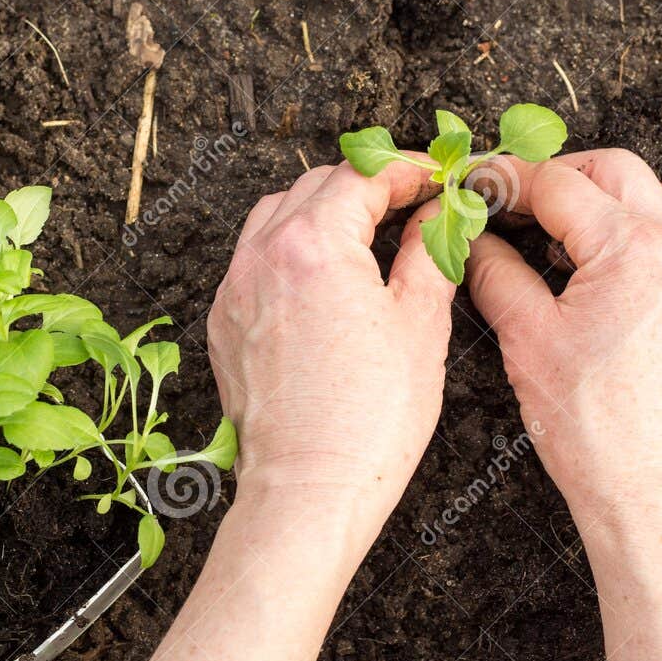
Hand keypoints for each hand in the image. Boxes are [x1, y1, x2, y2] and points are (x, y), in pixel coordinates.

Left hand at [207, 162, 453, 566]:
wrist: (308, 490)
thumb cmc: (368, 423)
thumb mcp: (421, 326)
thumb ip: (429, 253)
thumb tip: (437, 218)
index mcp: (313, 246)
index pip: (363, 176)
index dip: (408, 169)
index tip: (436, 177)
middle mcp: (262, 256)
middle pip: (315, 186)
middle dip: (365, 184)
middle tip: (412, 200)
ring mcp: (234, 290)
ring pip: (276, 217)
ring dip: (322, 212)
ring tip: (367, 232)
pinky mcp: (224, 323)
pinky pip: (254, 261)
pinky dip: (291, 250)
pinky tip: (325, 277)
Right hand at [465, 150, 661, 553]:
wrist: (652, 496)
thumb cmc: (591, 429)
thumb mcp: (526, 341)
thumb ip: (496, 273)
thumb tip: (474, 238)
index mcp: (631, 249)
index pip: (558, 184)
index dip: (508, 179)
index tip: (479, 184)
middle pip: (619, 171)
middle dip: (564, 178)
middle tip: (521, 205)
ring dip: (621, 199)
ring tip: (577, 234)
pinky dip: (658, 240)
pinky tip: (622, 277)